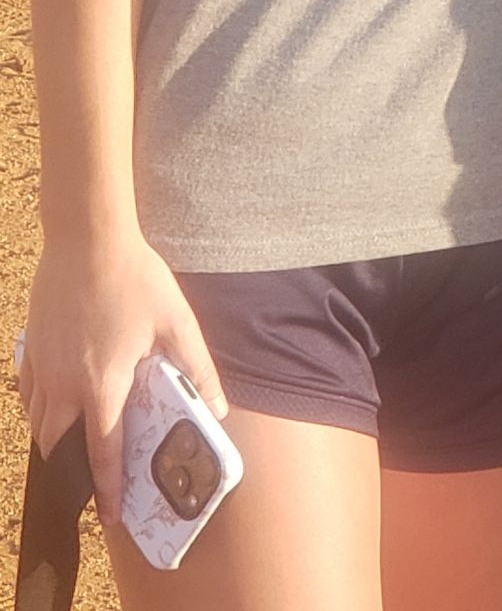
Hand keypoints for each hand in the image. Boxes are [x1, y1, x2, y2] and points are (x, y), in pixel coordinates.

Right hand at [17, 236, 227, 523]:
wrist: (86, 238)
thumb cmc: (135, 278)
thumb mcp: (176, 321)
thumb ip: (197, 367)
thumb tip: (219, 406)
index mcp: (102, 385)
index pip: (103, 452)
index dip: (107, 488)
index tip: (110, 517)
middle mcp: (64, 386)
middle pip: (58, 447)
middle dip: (71, 472)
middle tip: (87, 485)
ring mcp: (41, 367)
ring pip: (39, 422)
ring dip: (53, 442)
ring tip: (72, 449)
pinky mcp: (30, 348)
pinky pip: (28, 393)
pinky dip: (39, 409)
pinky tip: (53, 405)